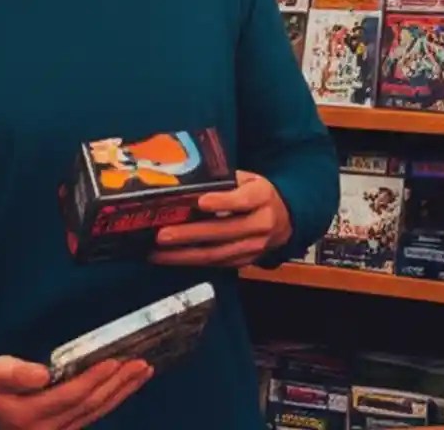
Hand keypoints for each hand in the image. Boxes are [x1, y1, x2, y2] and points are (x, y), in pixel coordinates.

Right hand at [0, 355, 152, 429]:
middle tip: (141, 363)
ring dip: (122, 391)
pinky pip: (94, 415)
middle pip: (90, 405)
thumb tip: (42, 374)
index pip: (70, 396)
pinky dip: (113, 398)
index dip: (94, 379)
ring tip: (143, 371)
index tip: (115, 361)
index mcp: (29, 416)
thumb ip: (17, 374)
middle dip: (117, 383)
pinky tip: (127, 384)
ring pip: (96, 412)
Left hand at [151, 170, 291, 266]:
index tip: (201, 202)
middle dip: (190, 234)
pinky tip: (171, 258)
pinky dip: (191, 261)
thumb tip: (188, 181)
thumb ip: (225, 180)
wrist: (284, 219)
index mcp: (263, 197)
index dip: (223, 201)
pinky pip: (216, 263)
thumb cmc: (258, 195)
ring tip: (159, 251)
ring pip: (216, 253)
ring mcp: (253, 246)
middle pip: (224, 231)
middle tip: (163, 234)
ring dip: (184, 254)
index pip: (244, 200)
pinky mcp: (244, 261)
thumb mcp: (249, 179)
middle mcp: (261, 224)